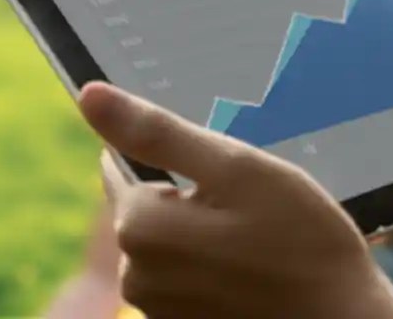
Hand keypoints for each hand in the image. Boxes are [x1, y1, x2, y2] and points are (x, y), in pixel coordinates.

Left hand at [77, 81, 392, 318]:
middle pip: (149, 209)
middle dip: (193, 200)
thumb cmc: (302, 241)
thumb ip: (159, 133)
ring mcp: (159, 311)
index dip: (178, 161)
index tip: (225, 175)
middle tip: (255, 209)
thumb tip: (90, 96)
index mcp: (139, 226)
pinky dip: (217, 271)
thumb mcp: (237, 169)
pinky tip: (257, 273)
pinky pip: (189, 281)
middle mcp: (135, 276)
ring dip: (207, 236)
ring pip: (171, 246)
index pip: (122, 166)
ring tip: (261, 243)